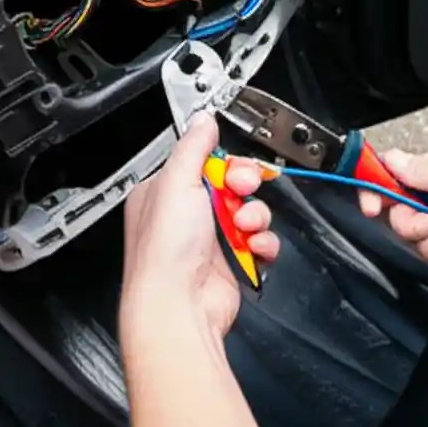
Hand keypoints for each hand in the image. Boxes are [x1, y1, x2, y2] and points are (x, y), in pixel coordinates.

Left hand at [121, 115, 279, 339]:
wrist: (179, 306)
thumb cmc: (165, 253)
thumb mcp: (176, 182)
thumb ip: (193, 147)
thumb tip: (203, 120)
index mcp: (166, 193)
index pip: (204, 163)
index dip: (226, 163)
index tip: (233, 168)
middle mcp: (187, 216)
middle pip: (233, 185)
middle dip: (245, 188)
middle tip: (241, 192)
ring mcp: (210, 240)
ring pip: (251, 212)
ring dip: (256, 217)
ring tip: (246, 227)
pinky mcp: (232, 263)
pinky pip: (260, 242)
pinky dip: (262, 244)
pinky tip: (253, 248)